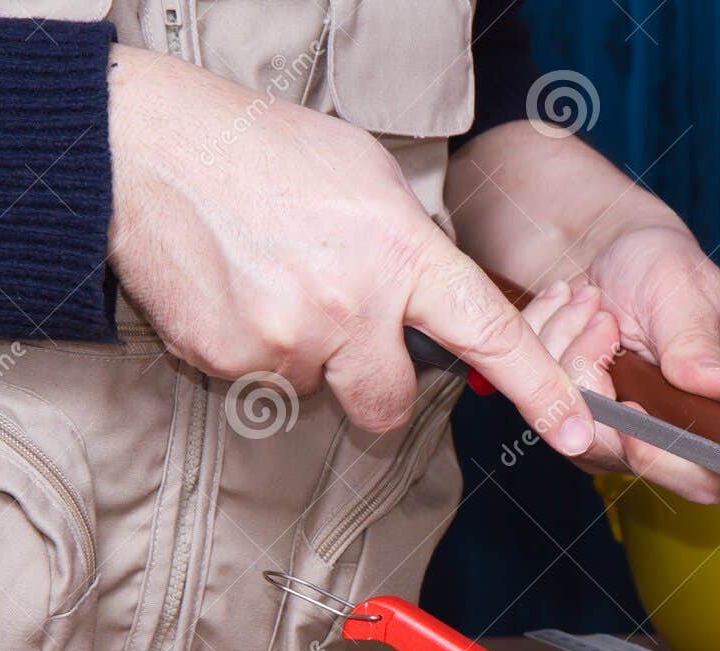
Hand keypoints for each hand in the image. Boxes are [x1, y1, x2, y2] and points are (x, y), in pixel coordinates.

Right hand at [104, 44, 595, 450]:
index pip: (490, 335)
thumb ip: (413, 249)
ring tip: (272, 279)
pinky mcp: (232, 363)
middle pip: (391, 404)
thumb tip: (434, 304)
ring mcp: (290, 342)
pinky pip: (263, 381)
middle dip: (375, 382)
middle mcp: (352, 307)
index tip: (577, 433)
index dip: (540, 391)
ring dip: (307, 354)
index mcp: (400, 253)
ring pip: (320, 388)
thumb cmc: (259, 151)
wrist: (142, 148)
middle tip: (343, 325)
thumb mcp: (366, 177)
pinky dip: (254, 349)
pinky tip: (237, 289)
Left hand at [521, 224, 719, 502]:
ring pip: (566, 423)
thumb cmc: (664, 269)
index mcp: (715, 415)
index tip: (632, 408)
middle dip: (593, 376)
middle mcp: (664, 434)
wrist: (615, 250)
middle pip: (615, 451)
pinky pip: (533, 397)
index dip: (663, 460)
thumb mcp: (689, 293)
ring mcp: (613, 431)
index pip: (700, 477)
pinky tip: (566, 308)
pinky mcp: (570, 416)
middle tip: (603, 318)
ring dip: (566, 349)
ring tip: (591, 302)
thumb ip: (697, 343)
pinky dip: (543, 341)